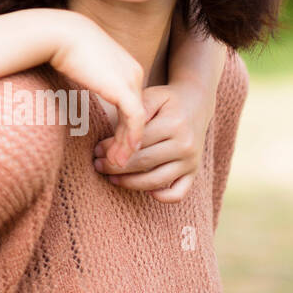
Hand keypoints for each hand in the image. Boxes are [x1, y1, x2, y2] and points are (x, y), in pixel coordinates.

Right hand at [49, 13, 145, 168]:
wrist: (60, 34)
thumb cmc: (63, 44)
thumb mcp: (82, 62)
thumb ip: (90, 77)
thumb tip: (78, 87)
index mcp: (126, 67)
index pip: (131, 102)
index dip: (123, 125)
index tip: (111, 143)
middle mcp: (134, 74)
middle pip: (137, 113)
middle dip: (128, 139)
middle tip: (118, 160)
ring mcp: (131, 82)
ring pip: (138, 121)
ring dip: (128, 145)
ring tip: (118, 163)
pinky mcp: (124, 90)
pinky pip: (134, 121)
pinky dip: (130, 139)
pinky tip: (123, 154)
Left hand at [93, 83, 205, 200]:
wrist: (196, 104)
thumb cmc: (167, 100)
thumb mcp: (153, 96)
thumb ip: (136, 111)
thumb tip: (118, 135)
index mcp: (174, 124)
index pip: (137, 142)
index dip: (113, 148)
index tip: (96, 150)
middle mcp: (185, 145)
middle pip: (144, 162)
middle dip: (116, 167)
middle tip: (98, 165)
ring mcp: (191, 161)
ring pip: (156, 180)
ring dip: (130, 183)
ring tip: (111, 178)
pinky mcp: (194, 172)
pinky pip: (179, 193)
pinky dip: (162, 196)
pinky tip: (145, 191)